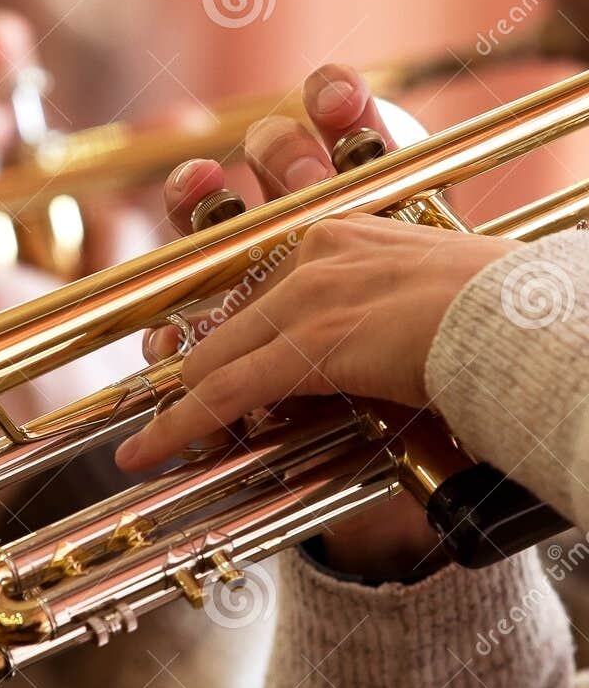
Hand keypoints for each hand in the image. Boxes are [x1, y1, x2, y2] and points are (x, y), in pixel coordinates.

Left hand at [116, 64, 518, 576]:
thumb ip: (363, 331)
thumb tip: (331, 373)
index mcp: (345, 234)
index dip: (220, 332)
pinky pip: (223, 390)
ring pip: (215, 355)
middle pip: (224, 317)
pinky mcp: (312, 337)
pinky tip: (147, 453)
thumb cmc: (500, 330)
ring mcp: (312, 288)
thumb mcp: (414, 315)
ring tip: (149, 445)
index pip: (255, 281)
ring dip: (178, 408)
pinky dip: (177, 427)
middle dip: (191, 373)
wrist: (540, 334)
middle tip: (167, 415)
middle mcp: (319, 247)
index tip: (194, 362)